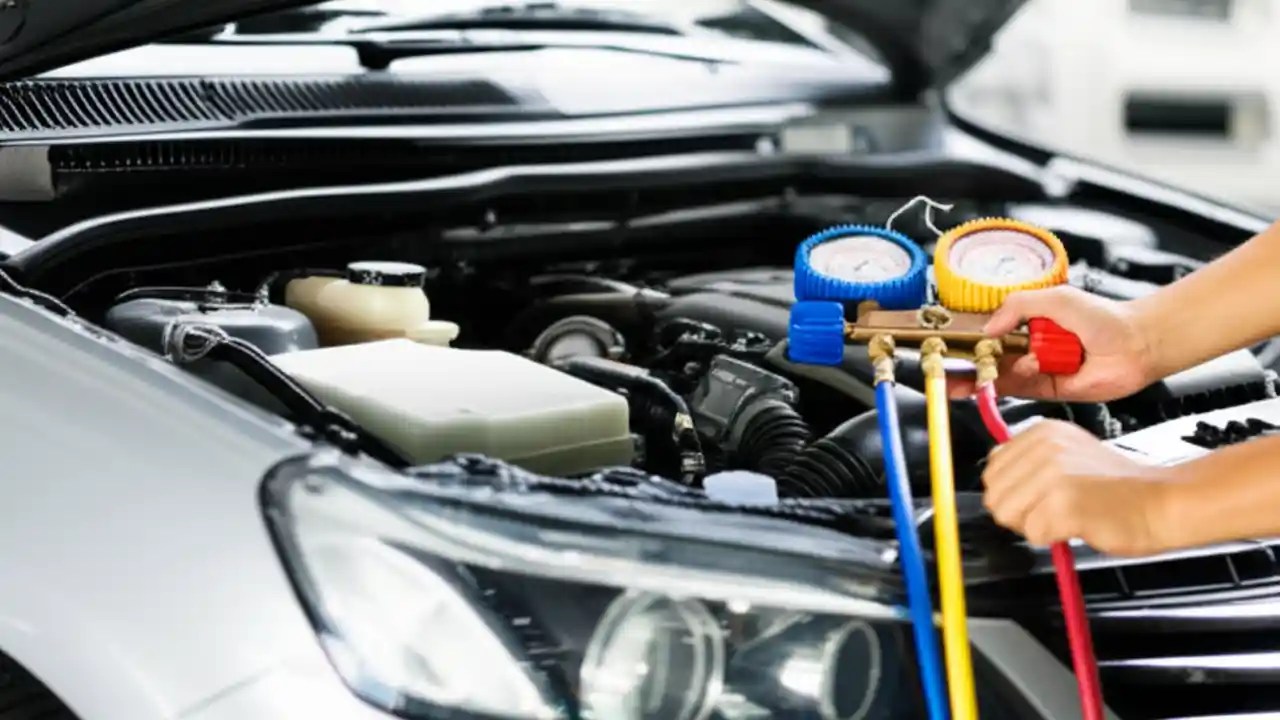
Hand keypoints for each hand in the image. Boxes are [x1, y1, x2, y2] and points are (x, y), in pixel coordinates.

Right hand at [947, 286, 1154, 401]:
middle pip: (988, 358)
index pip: (989, 332)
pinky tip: (999, 379)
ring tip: (961, 379)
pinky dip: (1007, 385)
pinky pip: (1020, 389)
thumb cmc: (1104, 317)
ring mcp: (1037, 369)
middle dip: (966, 365)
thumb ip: (1017, 306)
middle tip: (944, 369)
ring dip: (981, 378)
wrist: (1135, 344)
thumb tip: (988, 327)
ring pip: (999, 376)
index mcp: (1027, 323)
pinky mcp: (1047, 390)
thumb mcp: (1054, 298)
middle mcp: (1029, 346)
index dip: (968, 340)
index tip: (948, 346)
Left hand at [981, 420, 1172, 555]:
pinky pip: (1033, 533)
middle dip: (1019, 513)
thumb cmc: (1119, 487)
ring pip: (1008, 515)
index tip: (1042, 497)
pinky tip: (1079, 525)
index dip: (1013, 493)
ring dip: (1034, 526)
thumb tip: (994, 476)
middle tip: (1054, 512)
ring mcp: (1053, 474)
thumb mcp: (1068, 455)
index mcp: (1042, 432)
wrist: (1163, 501)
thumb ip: (1029, 461)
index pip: (993, 470)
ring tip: (1066, 517)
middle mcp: (1044, 447)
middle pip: (995, 495)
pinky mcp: (1063, 503)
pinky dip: (1053, 538)